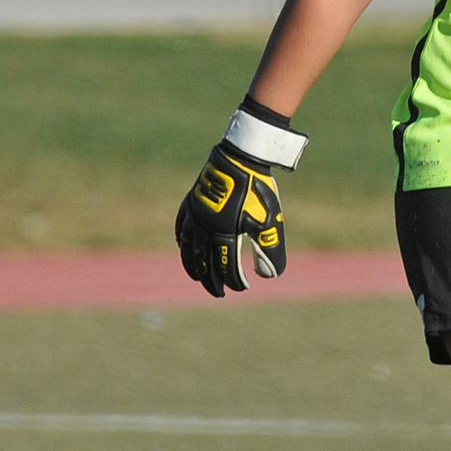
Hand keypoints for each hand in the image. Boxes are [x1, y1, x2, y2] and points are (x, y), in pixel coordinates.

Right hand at [176, 100, 306, 296]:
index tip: (241, 288)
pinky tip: (184, 246)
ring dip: (193, 265)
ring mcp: (194, 215)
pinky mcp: (191, 202)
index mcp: (223, 235)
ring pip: (188, 247)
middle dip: (211, 280)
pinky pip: (181, 227)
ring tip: (197, 277)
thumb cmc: (258, 191)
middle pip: (203, 262)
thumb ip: (269, 249)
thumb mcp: (268, 221)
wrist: (242, 157)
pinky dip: (183, 240)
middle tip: (218, 293)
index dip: (233, 280)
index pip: (224, 265)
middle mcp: (204, 228)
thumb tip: (269, 276)